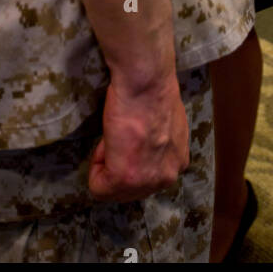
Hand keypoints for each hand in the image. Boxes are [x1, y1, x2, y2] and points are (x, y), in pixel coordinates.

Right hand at [88, 71, 189, 201]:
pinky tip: (108, 141)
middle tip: (118, 137)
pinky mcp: (124, 178)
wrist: (146, 81)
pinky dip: (95, 166)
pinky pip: (98, 187)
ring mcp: (147, 181)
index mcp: (177, 162)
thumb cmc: (153, 91)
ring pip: (112, 191)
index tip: (128, 136)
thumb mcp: (165, 125)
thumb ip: (157, 146)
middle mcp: (167, 177)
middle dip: (116, 165)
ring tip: (115, 137)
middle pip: (129, 190)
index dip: (129, 158)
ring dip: (106, 164)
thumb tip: (143, 149)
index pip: (145, 178)